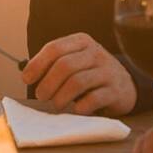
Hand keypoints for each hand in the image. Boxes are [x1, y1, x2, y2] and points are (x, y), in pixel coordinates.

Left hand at [21, 32, 136, 115]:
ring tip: (56, 104)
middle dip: (48, 83)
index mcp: (81, 42)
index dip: (37, 64)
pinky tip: (76, 110)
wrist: (125, 85)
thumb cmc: (90, 74)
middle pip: (65, 66)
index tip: (26, 79)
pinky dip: (81, 106)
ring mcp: (108, 71)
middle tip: (41, 96)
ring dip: (61, 97)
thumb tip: (26, 75)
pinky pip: (94, 98)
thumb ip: (53, 64)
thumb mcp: (75, 61)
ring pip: (78, 82)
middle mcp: (96, 53)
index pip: (54, 48)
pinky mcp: (116, 91)